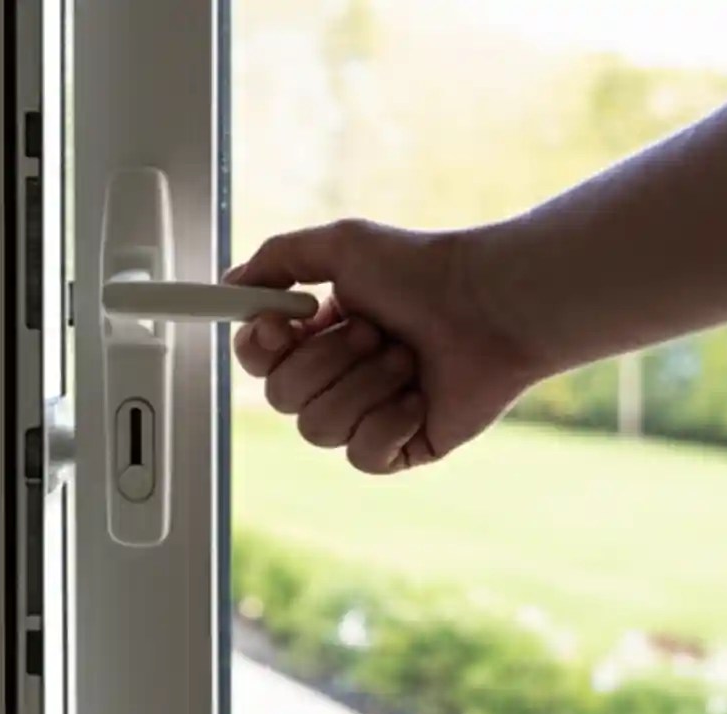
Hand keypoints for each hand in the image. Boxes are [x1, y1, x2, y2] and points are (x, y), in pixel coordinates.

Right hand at [226, 219, 538, 473]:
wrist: (493, 304)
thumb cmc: (424, 270)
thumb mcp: (341, 244)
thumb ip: (278, 258)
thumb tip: (234, 283)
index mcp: (317, 335)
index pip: (256, 360)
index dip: (258, 349)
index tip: (281, 325)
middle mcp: (337, 378)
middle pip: (280, 398)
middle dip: (327, 361)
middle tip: (374, 330)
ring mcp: (367, 416)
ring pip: (317, 428)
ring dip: (363, 385)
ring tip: (406, 357)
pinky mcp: (400, 448)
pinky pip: (360, 455)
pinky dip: (389, 421)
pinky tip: (419, 397)